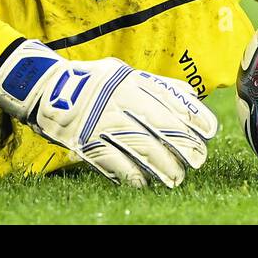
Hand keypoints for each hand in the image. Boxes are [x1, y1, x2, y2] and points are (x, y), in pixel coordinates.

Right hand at [0, 39, 216, 186]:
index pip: (169, 98)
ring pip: (139, 145)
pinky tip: (144, 184)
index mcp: (131, 80)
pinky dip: (130, 174)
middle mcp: (119, 98)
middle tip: (199, 160)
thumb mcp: (125, 74)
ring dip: (161, 165)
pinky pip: (112, 160)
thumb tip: (191, 95)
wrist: (47, 87)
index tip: (211, 131)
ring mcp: (101, 119)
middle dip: (182, 144)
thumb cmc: (95, 82)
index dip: (192, 115)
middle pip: (158, 124)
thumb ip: (157, 85)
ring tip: (176, 178)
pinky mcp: (85, 139)